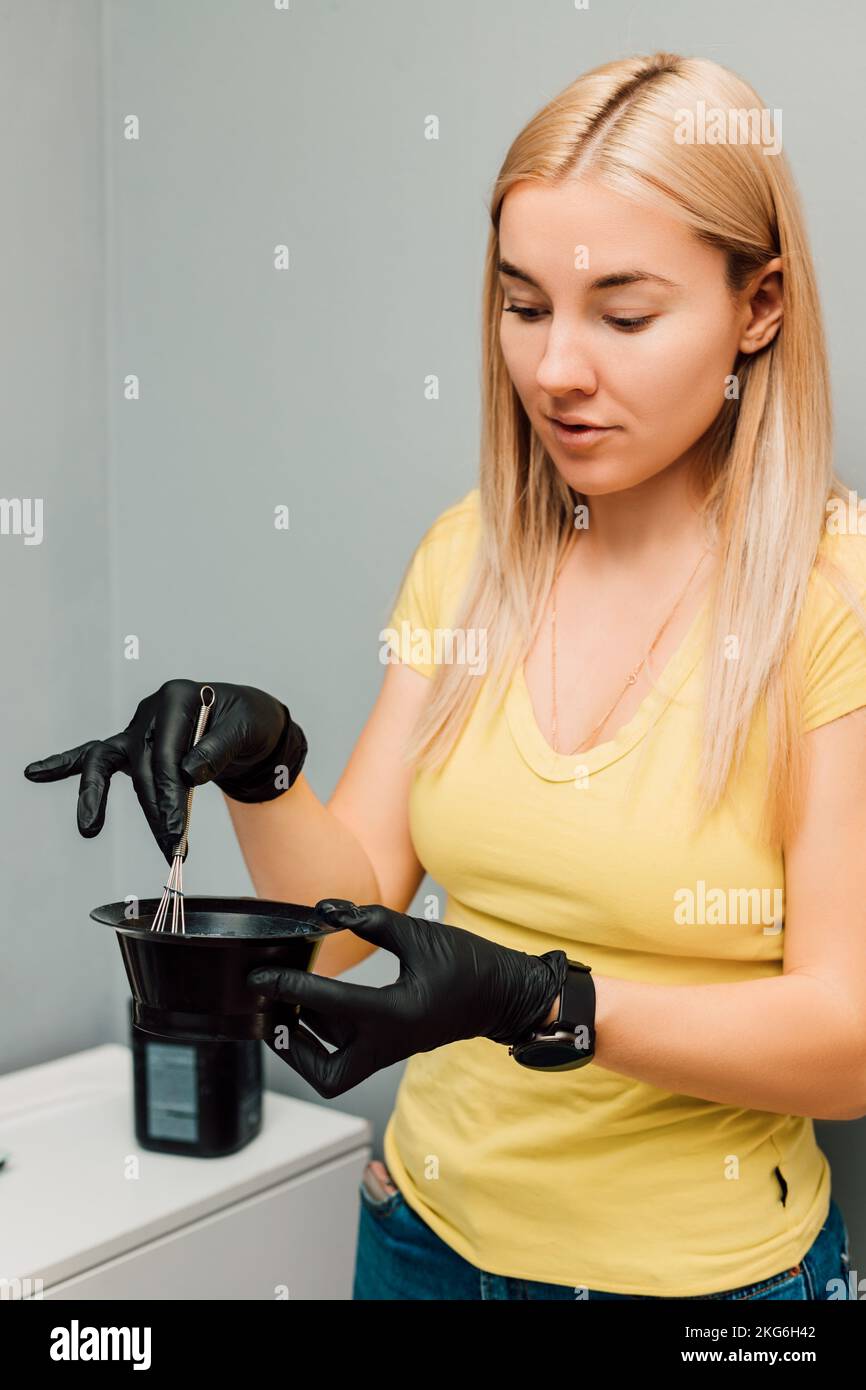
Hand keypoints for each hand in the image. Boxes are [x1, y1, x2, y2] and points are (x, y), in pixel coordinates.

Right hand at [23, 678, 306, 863]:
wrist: (250, 720)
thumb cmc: (248, 721)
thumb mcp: (247, 729)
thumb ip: (219, 748)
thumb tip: (190, 773)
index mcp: (179, 698)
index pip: (166, 754)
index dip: (170, 797)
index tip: (177, 834)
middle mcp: (152, 710)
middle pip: (142, 767)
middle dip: (154, 812)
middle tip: (171, 849)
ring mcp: (138, 727)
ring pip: (109, 763)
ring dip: (100, 799)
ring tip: (89, 828)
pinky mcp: (132, 745)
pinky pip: (95, 756)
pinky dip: (65, 764)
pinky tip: (36, 772)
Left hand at [247, 899, 568, 1096]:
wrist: (506, 995)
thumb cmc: (472, 966)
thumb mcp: (421, 935)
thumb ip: (371, 921)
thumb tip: (329, 909)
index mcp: (395, 1015)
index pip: (328, 1006)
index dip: (288, 986)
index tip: (262, 976)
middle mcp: (390, 1042)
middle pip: (325, 1072)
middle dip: (291, 1047)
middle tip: (272, 1011)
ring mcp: (391, 1049)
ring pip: (333, 1069)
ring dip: (304, 1043)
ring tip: (286, 1004)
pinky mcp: (393, 1045)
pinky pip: (348, 1053)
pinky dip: (325, 1034)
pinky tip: (316, 1002)